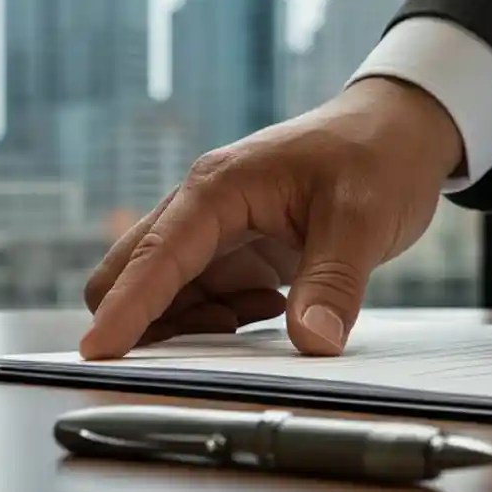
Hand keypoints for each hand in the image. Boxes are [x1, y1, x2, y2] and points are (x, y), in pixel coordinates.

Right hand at [80, 77, 462, 358]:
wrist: (395, 129)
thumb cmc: (374, 155)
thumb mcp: (364, 218)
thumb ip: (333, 282)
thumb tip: (313, 342)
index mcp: (218, 188)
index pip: (155, 255)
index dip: (125, 309)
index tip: (96, 353)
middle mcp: (200, 208)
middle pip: (129, 272)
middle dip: (140, 323)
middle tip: (191, 362)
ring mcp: (211, 232)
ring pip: (161, 293)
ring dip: (188, 327)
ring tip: (259, 321)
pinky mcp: (230, 252)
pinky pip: (196, 298)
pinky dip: (216, 322)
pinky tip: (270, 312)